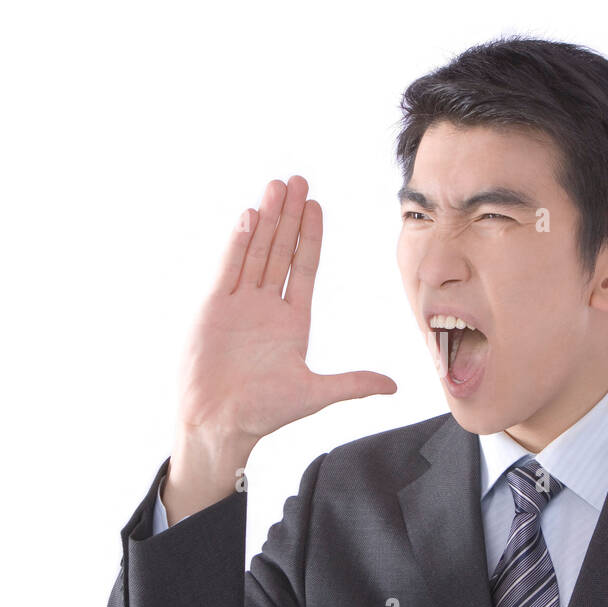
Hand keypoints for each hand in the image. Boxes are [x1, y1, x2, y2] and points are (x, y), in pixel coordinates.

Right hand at [172, 175, 397, 449]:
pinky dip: (238, 243)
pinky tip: (249, 217)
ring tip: (275, 187)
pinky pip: (228, 269)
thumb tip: (394, 385)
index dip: (310, 236)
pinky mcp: (213, 308)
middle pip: (280, 251)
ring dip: (265, 220)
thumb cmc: (263, 413)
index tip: (316, 205)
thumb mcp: (314, 393)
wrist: (218, 425)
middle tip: (298, 181)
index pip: (304, 267)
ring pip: (254, 252)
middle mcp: (266, 306)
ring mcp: (238, 304)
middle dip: (289, 216)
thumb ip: (353, 383)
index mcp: (292, 321)